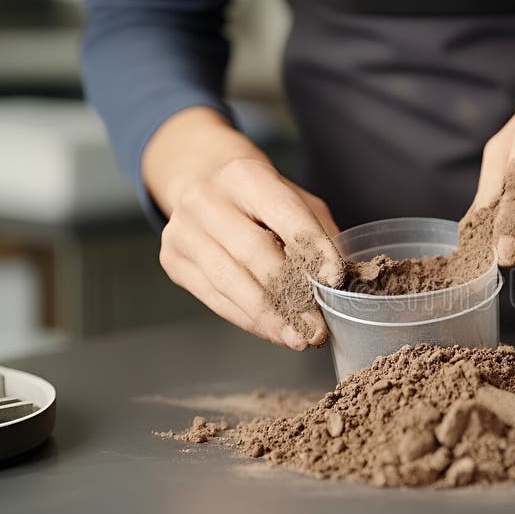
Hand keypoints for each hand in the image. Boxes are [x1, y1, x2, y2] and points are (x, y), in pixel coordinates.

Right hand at [144, 108, 342, 349]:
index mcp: (245, 175)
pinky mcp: (173, 260)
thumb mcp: (295, 202)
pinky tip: (273, 332)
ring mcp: (183, 230)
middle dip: (290, 295)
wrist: (204, 192)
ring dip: (269, 317)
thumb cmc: (261, 203)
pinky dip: (248, 320)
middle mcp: (206, 198)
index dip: (313, 248)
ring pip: (230, 282)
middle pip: (254, 252)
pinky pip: (215, 298)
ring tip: (298, 338)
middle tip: (317, 327)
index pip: (285, 214)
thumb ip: (319, 233)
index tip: (334, 280)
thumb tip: (341, 280)